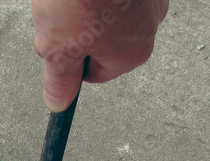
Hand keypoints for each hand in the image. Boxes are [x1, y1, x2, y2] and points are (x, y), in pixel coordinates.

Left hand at [33, 0, 167, 110]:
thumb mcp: (59, 51)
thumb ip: (60, 80)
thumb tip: (59, 103)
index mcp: (133, 53)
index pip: (97, 73)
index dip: (72, 62)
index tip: (59, 50)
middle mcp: (150, 25)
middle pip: (103, 40)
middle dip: (78, 34)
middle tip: (61, 19)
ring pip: (108, 12)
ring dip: (85, 8)